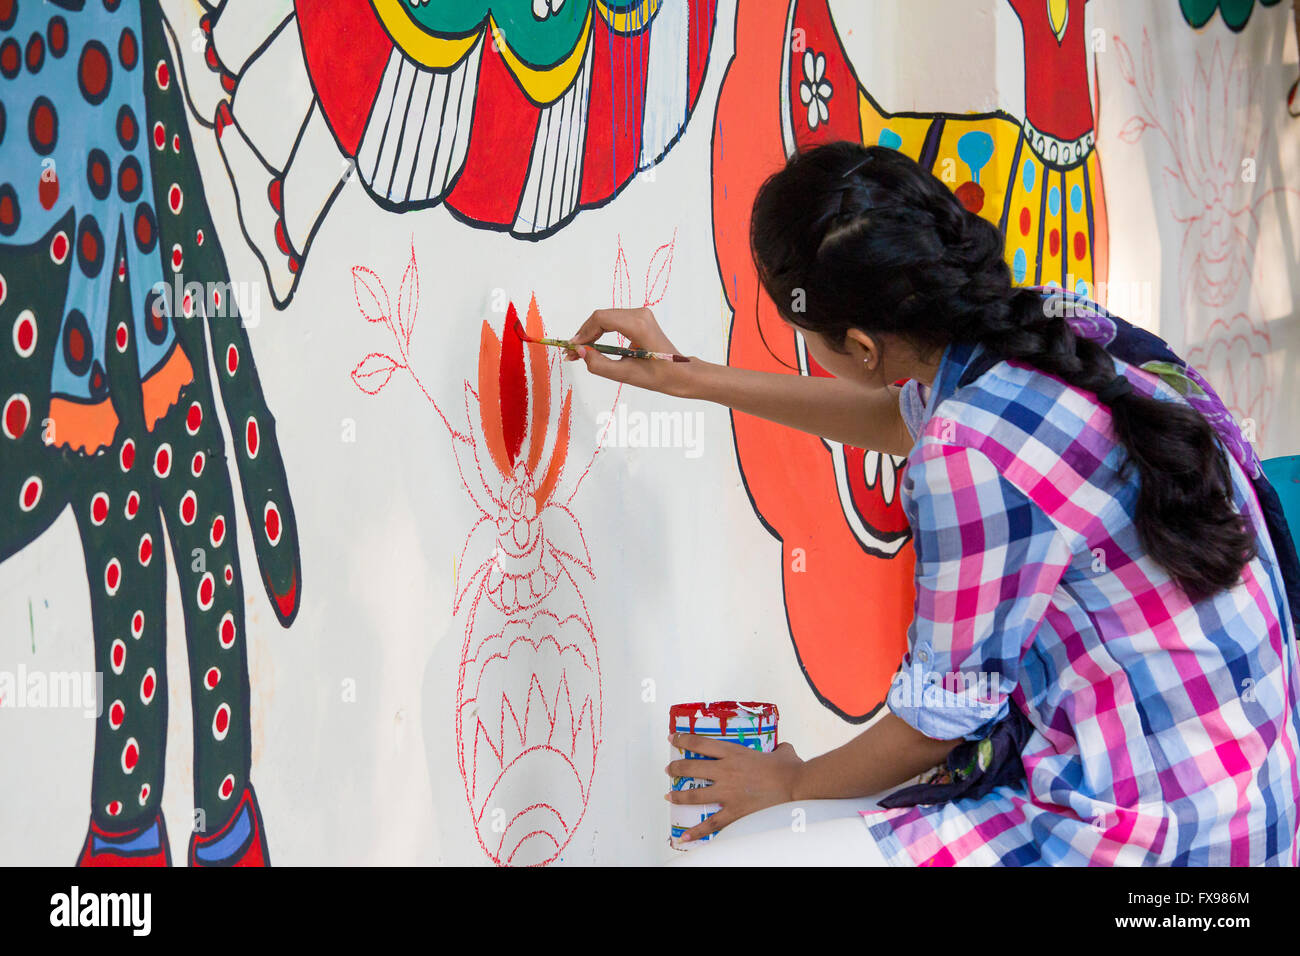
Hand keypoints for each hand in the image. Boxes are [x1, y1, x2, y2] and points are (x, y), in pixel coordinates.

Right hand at [568, 308, 700, 397]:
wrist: (681, 373)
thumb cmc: (658, 376)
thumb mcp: (625, 374)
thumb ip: (599, 364)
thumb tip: (579, 351)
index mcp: (638, 325)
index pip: (601, 319)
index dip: (583, 332)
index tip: (572, 348)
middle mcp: (640, 314)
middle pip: (601, 317)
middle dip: (584, 334)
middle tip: (571, 353)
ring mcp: (641, 314)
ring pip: (606, 318)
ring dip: (591, 333)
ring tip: (579, 351)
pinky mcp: (640, 318)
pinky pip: (614, 320)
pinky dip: (601, 332)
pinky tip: (592, 345)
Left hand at [665, 733, 803, 842]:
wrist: (795, 785)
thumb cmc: (789, 768)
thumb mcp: (781, 752)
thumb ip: (777, 749)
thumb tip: (782, 749)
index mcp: (733, 753)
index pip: (700, 743)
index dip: (683, 739)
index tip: (673, 738)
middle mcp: (725, 771)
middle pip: (692, 767)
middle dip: (677, 768)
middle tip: (670, 769)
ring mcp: (727, 793)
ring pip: (694, 794)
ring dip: (679, 796)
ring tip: (669, 797)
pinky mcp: (733, 812)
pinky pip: (710, 823)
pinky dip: (696, 831)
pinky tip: (683, 836)